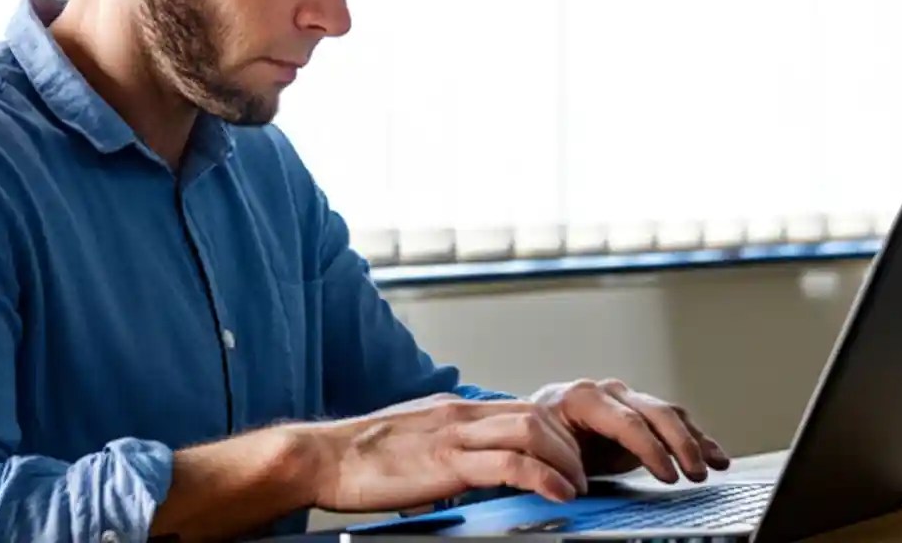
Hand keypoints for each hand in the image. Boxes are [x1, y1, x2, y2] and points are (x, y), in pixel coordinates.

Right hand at [300, 394, 590, 511]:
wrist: (321, 457)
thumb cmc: (359, 457)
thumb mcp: (414, 441)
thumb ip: (446, 447)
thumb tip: (469, 468)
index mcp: (453, 409)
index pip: (519, 408)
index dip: (553, 432)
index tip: (566, 458)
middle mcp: (459, 413)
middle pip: (536, 413)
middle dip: (569, 445)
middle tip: (580, 474)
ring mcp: (454, 434)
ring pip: (533, 431)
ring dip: (565, 460)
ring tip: (576, 487)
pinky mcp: (447, 462)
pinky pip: (512, 464)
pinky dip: (545, 477)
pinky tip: (558, 494)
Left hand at [532, 379, 730, 482]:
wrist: (534, 422)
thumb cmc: (536, 438)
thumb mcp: (539, 449)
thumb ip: (555, 463)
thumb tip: (569, 486)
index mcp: (582, 397)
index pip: (627, 422)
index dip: (651, 449)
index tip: (668, 476)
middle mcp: (608, 392)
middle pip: (655, 413)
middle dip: (681, 444)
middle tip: (695, 473)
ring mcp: (626, 400)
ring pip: (669, 414)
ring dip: (695, 440)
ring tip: (715, 465)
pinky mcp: (639, 413)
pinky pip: (673, 421)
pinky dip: (696, 438)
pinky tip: (715, 455)